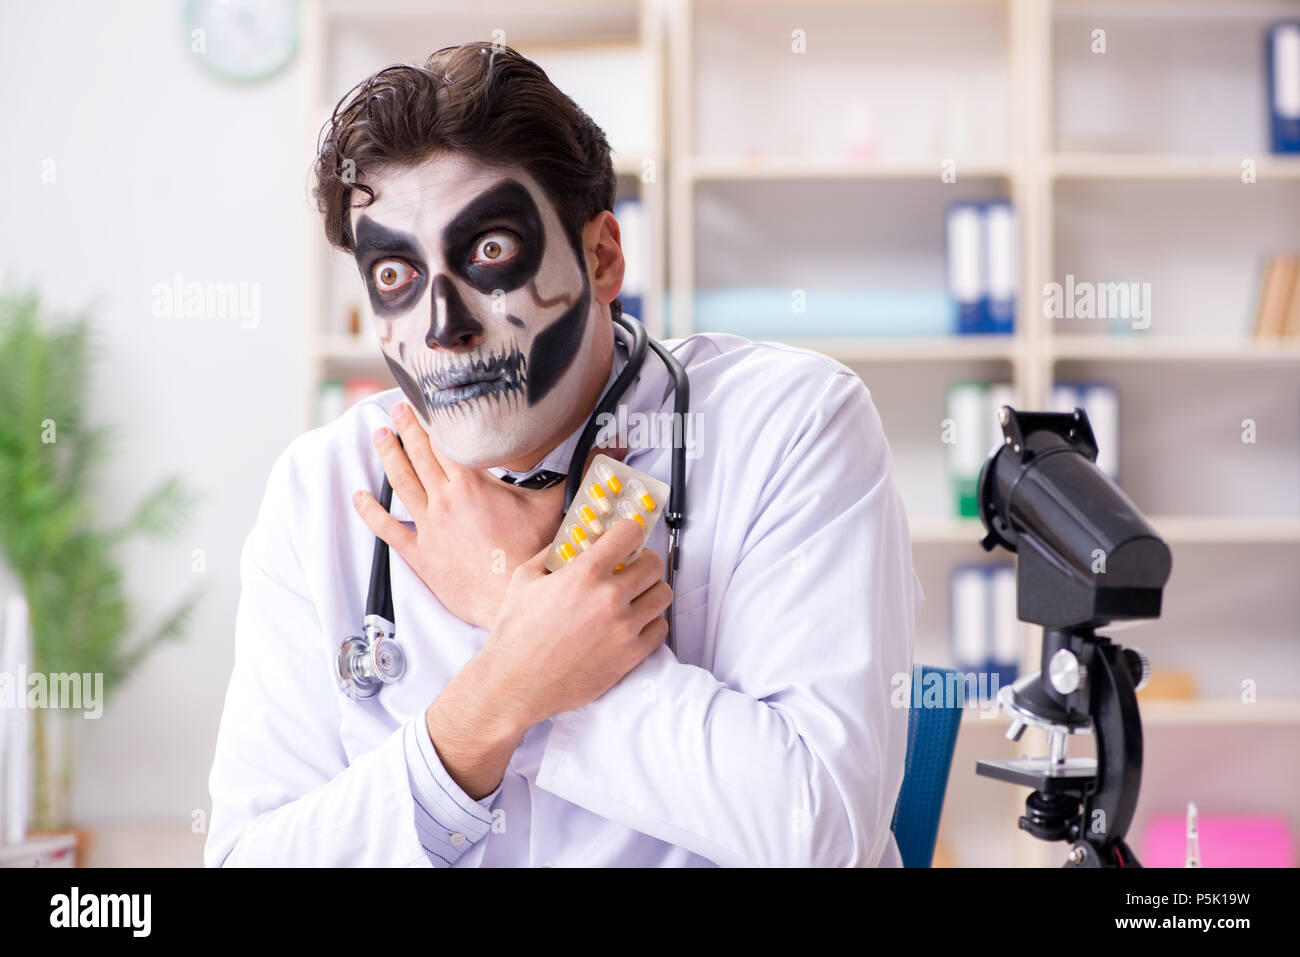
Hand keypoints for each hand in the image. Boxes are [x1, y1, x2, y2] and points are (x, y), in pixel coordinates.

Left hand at [353, 400, 619, 629]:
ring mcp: (428, 526)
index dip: (434, 419)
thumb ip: (581, 474)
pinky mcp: (419, 553)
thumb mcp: (557, 509)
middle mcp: (445, 500)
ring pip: (401, 483)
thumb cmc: (533, 558)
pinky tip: (360, 497)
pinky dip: (371, 511)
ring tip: (379, 435)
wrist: (509, 601)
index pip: (448, 441)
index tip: (425, 400)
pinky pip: (388, 527)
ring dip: (388, 456)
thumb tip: (615, 449)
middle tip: (397, 408)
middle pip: (420, 455)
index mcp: (473, 485)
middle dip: (407, 428)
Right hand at [425, 518, 671, 797]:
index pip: (630, 533)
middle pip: (654, 564)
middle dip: (643, 562)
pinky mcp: (631, 656)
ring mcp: (624, 628)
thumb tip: (572, 538)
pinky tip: (633, 624)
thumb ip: (552, 552)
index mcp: (585, 574)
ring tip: (634, 598)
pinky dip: (650, 623)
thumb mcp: (525, 578)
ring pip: (663, 595)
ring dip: (650, 592)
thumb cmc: (515, 633)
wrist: (514, 683)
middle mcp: (610, 598)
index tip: (626, 539)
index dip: (629, 532)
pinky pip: (660, 628)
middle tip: (631, 570)